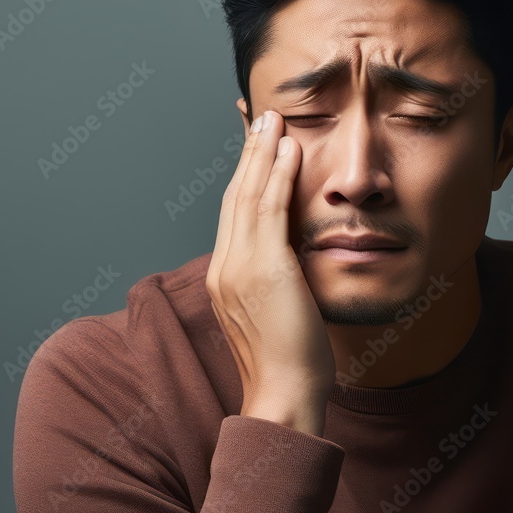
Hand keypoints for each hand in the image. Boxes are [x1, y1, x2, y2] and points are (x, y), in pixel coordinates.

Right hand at [206, 109, 335, 434]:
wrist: (282, 395)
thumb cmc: (285, 361)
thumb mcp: (272, 312)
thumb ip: (273, 280)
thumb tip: (288, 260)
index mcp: (224, 275)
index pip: (232, 212)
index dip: (242, 174)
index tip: (253, 146)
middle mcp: (225, 266)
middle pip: (234, 196)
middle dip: (248, 153)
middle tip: (259, 117)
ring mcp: (239, 267)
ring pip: (247, 196)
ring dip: (261, 153)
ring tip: (272, 120)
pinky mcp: (263, 269)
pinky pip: (269, 211)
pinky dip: (276, 176)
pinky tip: (287, 150)